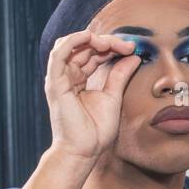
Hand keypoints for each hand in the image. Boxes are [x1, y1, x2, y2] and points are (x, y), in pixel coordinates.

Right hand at [44, 31, 140, 163]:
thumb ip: (120, 75)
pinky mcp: (55, 84)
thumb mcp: (113, 97)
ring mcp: (59, 79)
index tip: (131, 48)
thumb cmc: (96, 131)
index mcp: (78, 79)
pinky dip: (72, 41)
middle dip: (105, 42)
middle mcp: (66, 76)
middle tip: (126, 46)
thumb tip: (133, 56)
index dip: (110, 46)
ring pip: (69, 45)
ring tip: (109, 44)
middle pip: (82, 47)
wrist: (84, 152)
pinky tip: (89, 37)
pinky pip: (59, 54)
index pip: (91, 53)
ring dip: (89, 38)